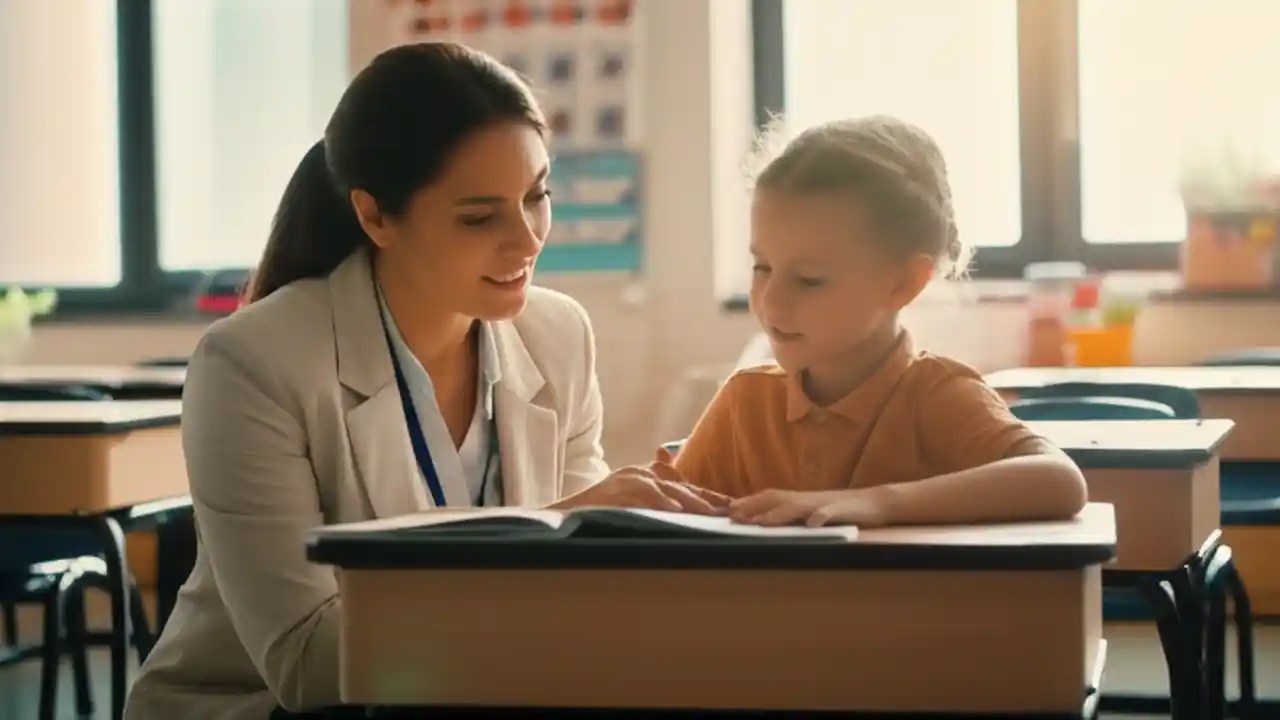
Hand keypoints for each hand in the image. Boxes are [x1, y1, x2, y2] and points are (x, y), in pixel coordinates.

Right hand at [554, 457, 730, 515]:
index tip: (729, 505)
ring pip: (667, 489)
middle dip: (707, 498)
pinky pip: (644, 496)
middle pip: (681, 486)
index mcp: (645, 475)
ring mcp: (629, 480)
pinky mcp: (618, 490)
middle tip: (729, 510)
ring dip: (690, 501)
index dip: (706, 495)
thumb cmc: (599, 513)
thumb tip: (682, 509)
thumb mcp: (631, 503)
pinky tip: (675, 511)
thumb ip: (655, 500)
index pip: (683, 485)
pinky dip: (660, 502)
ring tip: (710, 513)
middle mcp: (640, 473)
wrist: (566, 515)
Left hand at [729, 488, 889, 527]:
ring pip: (799, 507)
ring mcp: (825, 504)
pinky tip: (814, 523)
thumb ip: (792, 514)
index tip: (729, 510)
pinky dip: (822, 516)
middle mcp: (808, 499)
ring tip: (761, 523)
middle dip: (755, 506)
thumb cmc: (841, 510)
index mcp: (800, 500)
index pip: (770, 497)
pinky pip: (831, 513)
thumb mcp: (813, 512)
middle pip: (777, 499)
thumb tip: (766, 521)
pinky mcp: (843, 510)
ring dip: (779, 514)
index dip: (749, 503)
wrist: (874, 503)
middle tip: (734, 515)